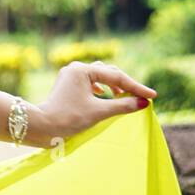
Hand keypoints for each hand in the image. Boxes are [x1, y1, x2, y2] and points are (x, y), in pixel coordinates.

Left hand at [36, 60, 157, 140]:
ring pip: (99, 76)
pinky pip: (90, 82)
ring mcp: (70, 76)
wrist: (42, 126)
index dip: (136, 87)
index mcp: (82, 70)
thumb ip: (123, 105)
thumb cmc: (69, 118)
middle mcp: (76, 68)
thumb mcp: (99, 112)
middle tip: (142, 97)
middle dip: (125, 85)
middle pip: (108, 73)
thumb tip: (144, 102)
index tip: (153, 96)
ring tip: (124, 96)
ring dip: (114, 85)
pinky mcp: (67, 84)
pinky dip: (101, 88)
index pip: (116, 77)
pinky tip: (104, 94)